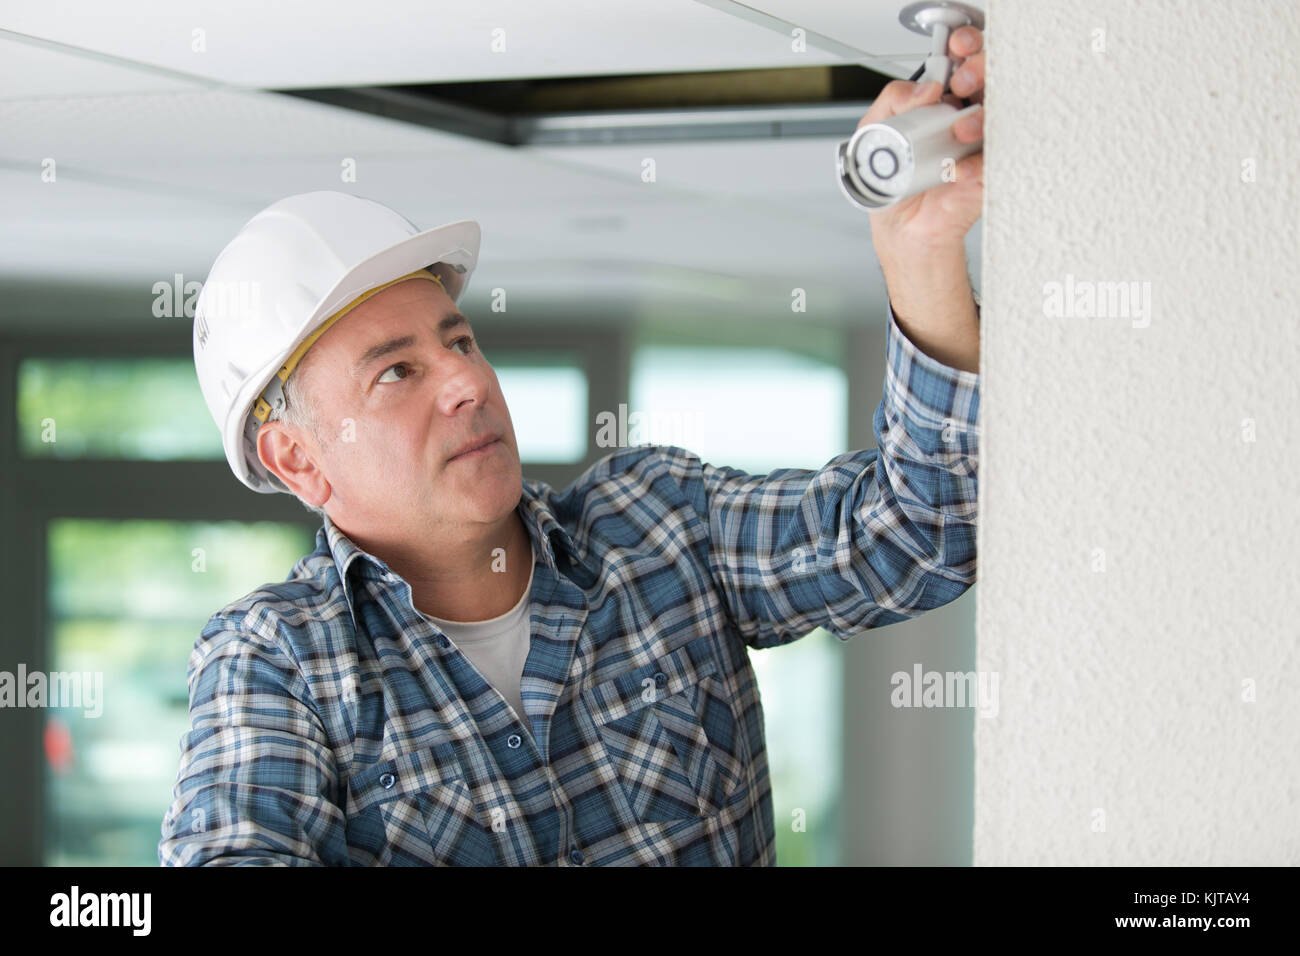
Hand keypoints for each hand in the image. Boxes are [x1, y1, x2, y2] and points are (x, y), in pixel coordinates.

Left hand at [860, 24, 985, 257]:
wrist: (903, 230)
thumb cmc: (894, 184)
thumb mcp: (873, 135)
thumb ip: (890, 103)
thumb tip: (923, 89)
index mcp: (943, 105)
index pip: (965, 65)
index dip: (967, 50)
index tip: (957, 50)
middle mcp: (967, 120)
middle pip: (990, 81)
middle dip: (979, 73)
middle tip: (960, 85)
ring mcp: (981, 147)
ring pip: (1000, 117)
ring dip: (980, 119)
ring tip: (959, 132)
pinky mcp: (989, 178)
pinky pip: (996, 162)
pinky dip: (977, 165)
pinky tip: (957, 172)